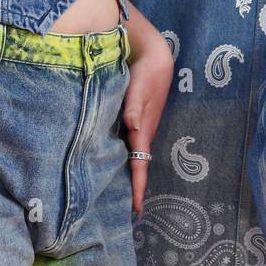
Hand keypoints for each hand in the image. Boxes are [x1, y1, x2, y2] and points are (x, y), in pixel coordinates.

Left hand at [121, 27, 173, 214]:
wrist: (154, 55)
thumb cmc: (146, 72)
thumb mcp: (139, 88)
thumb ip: (134, 107)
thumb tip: (132, 126)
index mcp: (143, 130)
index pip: (140, 164)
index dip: (138, 187)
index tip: (136, 209)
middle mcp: (141, 132)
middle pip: (135, 165)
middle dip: (131, 187)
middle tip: (120, 210)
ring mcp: (138, 126)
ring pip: (130, 155)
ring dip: (126, 173)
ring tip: (113, 193)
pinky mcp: (133, 118)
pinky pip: (126, 143)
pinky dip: (120, 156)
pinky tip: (110, 160)